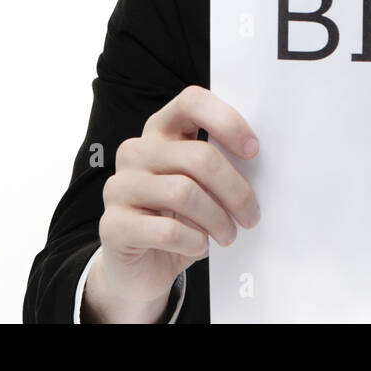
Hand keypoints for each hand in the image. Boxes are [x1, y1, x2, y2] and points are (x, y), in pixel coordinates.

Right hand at [82, 85, 261, 322]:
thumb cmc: (180, 220)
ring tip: (229, 236)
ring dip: (217, 220)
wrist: (142, 268)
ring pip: (184, 193)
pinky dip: (194, 242)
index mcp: (160, 131)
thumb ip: (219, 167)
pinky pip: (166, 230)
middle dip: (235, 190)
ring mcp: (119, 186)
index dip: (227, 121)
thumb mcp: (202, 187)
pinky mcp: (112, 224)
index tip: (252, 150)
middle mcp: (135, 152)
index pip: (192, 102)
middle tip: (251, 216)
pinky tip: (199, 246)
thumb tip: (258, 164)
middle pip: (199, 157)